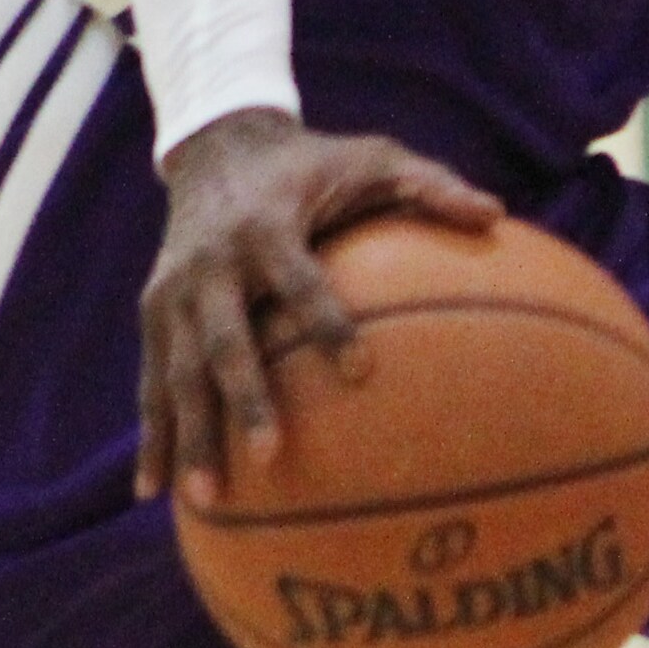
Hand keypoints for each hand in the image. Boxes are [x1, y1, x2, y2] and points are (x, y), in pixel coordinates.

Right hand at [136, 107, 500, 498]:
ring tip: (208, 500)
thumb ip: (429, 186)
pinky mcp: (153, 315)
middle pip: (223, 340)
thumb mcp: (371, 157)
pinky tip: (156, 493)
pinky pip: (152, 381)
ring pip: (178, 373)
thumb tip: (496, 214)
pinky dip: (153, 436)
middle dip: (245, 398)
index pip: (299, 281)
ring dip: (191, 436)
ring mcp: (174, 294)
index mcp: (267, 226)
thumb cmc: (313, 163)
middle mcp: (211, 264)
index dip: (328, 323)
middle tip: (273, 454)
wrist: (217, 148)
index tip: (364, 372)